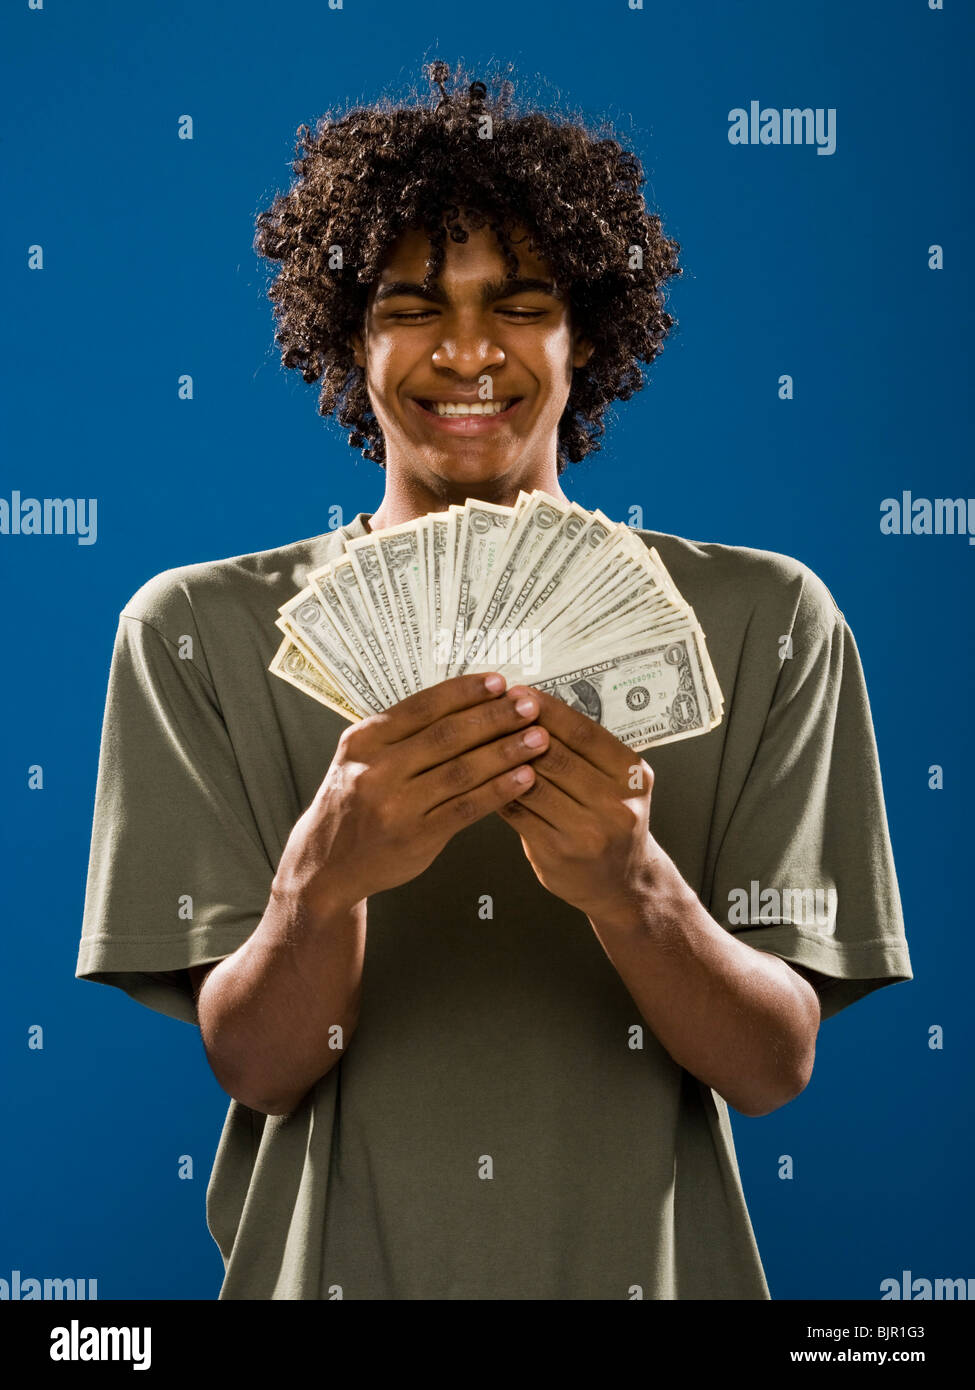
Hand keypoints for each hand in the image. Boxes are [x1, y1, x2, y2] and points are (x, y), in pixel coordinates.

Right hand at [272, 674, 550, 914]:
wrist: (327, 865)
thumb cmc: (356, 803)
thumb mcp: (362, 759)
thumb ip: (403, 733)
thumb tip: (468, 701)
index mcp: (365, 739)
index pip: (423, 706)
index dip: (466, 692)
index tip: (501, 682)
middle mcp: (377, 769)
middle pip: (447, 735)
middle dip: (495, 717)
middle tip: (530, 705)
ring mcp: (395, 805)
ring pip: (461, 771)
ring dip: (505, 752)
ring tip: (539, 738)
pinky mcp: (415, 837)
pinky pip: (466, 808)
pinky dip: (499, 791)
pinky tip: (526, 778)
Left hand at [496, 686, 662, 919]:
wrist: (622, 883)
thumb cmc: (608, 821)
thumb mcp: (615, 782)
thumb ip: (582, 752)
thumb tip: (529, 706)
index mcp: (632, 774)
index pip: (583, 732)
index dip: (547, 709)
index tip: (519, 692)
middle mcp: (616, 803)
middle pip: (555, 756)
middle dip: (517, 729)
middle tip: (489, 709)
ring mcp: (588, 831)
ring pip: (532, 783)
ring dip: (501, 759)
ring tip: (478, 738)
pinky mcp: (557, 852)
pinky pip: (518, 812)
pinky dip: (496, 791)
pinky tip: (480, 776)